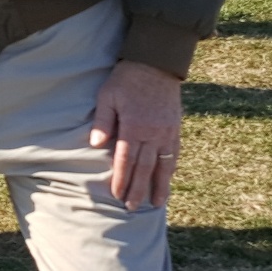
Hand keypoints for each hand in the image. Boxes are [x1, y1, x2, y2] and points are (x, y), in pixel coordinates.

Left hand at [88, 60, 182, 209]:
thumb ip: (103, 121)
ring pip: (163, 165)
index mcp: (134, 127)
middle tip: (132, 207)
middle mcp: (153, 133)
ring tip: (156, 203)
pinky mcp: (175, 128)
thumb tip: (96, 144)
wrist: (156, 63)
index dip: (122, 180)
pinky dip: (171, 169)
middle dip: (138, 190)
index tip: (117, 195)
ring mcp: (167, 132)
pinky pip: (174, 154)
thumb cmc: (126, 79)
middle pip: (145, 168)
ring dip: (159, 185)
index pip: (126, 160)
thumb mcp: (107, 96)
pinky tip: (168, 180)